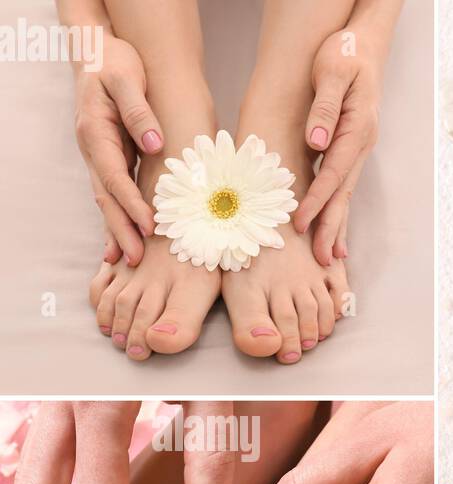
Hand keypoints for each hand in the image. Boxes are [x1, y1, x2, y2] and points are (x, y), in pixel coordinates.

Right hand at [73, 34, 162, 265]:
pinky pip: (114, 194)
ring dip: (118, 229)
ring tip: (129, 260)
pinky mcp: (110, 160)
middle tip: (134, 260)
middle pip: (106, 197)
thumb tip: (155, 144)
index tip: (149, 227)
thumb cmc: (116, 62)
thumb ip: (139, 111)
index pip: (115, 176)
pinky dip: (119, 217)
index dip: (131, 204)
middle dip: (120, 229)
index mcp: (96, 132)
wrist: (100, 51)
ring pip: (107, 199)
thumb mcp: (127, 78)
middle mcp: (93, 149)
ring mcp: (99, 156)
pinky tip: (126, 239)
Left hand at [295, 28, 383, 264]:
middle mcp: (360, 144)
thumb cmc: (346, 52)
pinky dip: (338, 208)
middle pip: (343, 193)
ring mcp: (358, 148)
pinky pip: (344, 184)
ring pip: (346, 194)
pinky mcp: (351, 147)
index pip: (333, 173)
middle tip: (322, 259)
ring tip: (331, 255)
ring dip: (337, 225)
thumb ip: (325, 105)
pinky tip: (334, 226)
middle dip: (331, 227)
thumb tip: (316, 141)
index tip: (300, 223)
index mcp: (356, 129)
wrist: (364, 43)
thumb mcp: (332, 69)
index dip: (317, 201)